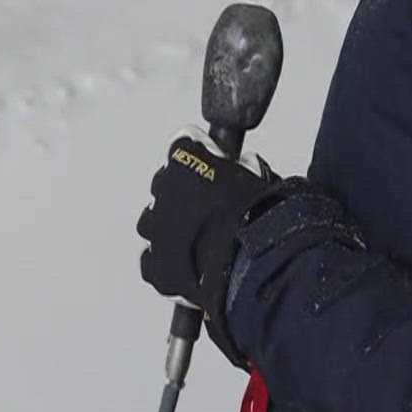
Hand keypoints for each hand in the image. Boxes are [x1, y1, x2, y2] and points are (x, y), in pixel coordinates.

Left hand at [138, 127, 288, 367]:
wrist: (253, 260)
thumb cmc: (259, 215)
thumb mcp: (258, 175)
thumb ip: (241, 166)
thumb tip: (243, 165)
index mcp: (184, 157)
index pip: (184, 146)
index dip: (201, 159)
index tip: (212, 167)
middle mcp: (162, 187)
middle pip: (163, 184)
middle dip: (182, 195)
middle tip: (206, 209)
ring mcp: (155, 226)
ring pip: (152, 222)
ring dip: (169, 227)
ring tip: (194, 239)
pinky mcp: (155, 265)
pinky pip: (151, 261)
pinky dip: (164, 263)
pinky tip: (185, 265)